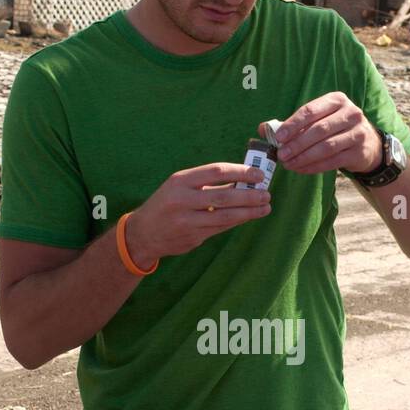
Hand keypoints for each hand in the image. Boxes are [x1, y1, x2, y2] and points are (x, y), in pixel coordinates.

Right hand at [125, 162, 268, 263]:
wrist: (142, 233)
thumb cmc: (167, 204)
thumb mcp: (180, 186)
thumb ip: (207, 183)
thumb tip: (242, 179)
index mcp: (180, 181)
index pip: (216, 171)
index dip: (240, 172)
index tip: (257, 174)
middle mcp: (183, 200)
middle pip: (224, 196)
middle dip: (249, 195)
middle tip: (267, 194)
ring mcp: (187, 221)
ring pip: (225, 216)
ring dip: (248, 212)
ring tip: (265, 207)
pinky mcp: (192, 238)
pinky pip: (220, 228)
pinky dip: (236, 221)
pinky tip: (248, 216)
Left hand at [268, 92, 380, 175]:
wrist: (367, 144)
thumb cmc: (334, 129)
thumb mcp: (317, 120)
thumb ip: (292, 123)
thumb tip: (263, 129)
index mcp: (336, 100)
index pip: (310, 110)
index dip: (293, 124)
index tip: (278, 137)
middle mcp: (350, 113)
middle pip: (318, 130)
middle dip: (297, 144)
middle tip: (281, 155)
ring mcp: (357, 132)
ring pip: (326, 147)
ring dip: (304, 157)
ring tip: (289, 164)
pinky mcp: (359, 152)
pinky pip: (333, 161)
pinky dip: (314, 167)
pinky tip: (301, 169)